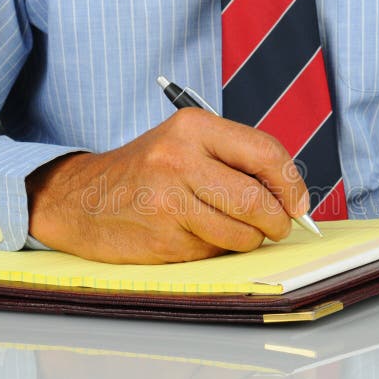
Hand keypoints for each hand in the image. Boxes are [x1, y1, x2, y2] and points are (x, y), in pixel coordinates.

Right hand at [26, 108, 308, 263]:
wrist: (80, 198)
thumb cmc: (144, 172)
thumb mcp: (185, 144)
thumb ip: (235, 160)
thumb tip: (290, 196)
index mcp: (193, 127)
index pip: (265, 152)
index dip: (292, 184)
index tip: (298, 203)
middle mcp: (180, 159)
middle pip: (257, 200)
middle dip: (278, 221)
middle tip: (277, 226)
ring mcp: (169, 200)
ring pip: (241, 232)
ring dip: (249, 239)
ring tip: (234, 230)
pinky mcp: (162, 237)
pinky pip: (213, 250)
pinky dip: (217, 248)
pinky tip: (196, 234)